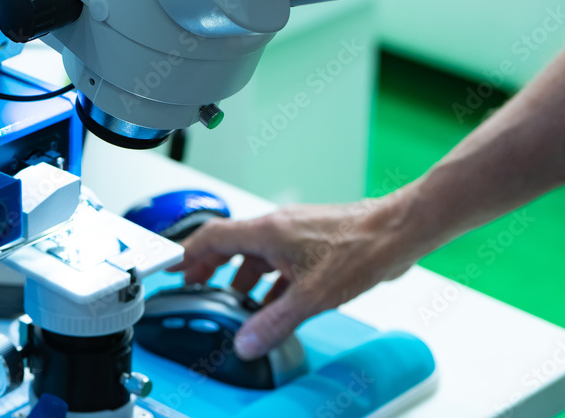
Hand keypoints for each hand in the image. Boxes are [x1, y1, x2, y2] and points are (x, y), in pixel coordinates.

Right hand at [167, 193, 421, 360]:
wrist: (397, 231)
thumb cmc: (360, 248)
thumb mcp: (311, 295)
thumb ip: (275, 321)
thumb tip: (247, 342)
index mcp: (267, 231)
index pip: (212, 237)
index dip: (187, 253)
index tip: (172, 267)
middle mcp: (276, 227)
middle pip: (229, 243)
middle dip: (208, 265)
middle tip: (194, 284)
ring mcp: (294, 232)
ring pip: (254, 252)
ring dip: (239, 274)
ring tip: (234, 299)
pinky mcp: (311, 241)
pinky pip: (278, 259)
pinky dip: (267, 278)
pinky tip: (274, 300)